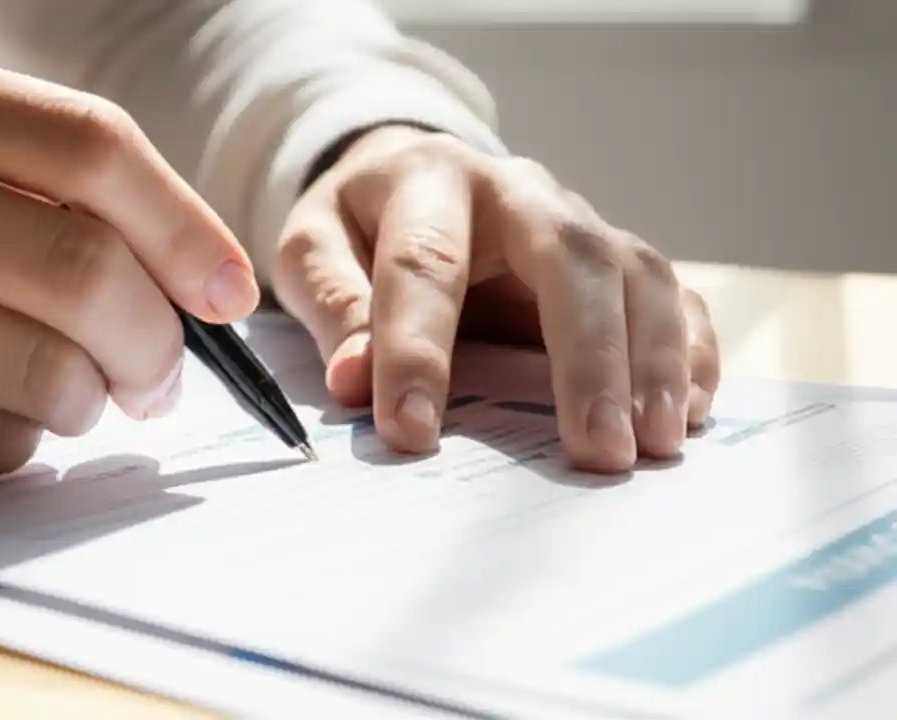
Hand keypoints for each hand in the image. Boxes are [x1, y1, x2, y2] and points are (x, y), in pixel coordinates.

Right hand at [0, 40, 257, 476]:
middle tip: (162, 372)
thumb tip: (196, 274)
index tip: (228, 289)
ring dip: (93, 398)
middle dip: (156, 339)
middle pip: (80, 266)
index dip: (185, 222)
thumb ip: (31, 180)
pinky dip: (25, 442)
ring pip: (43, 369)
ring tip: (81, 395)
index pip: (86, 144)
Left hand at [273, 125, 719, 471]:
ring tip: (656, 444)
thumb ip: (332, 305)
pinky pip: (671, 292)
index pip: (424, 266)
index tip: (411, 435)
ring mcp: (578, 218)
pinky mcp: (611, 256)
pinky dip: (689, 351)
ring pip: (637, 273)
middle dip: (588, 357)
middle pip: (573, 258)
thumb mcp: (312, 248)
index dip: (415, 351)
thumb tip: (355, 380)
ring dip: (656, 361)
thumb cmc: (358, 223)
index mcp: (429, 183)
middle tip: (598, 450)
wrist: (410, 176)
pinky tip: (688, 413)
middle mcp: (518, 193)